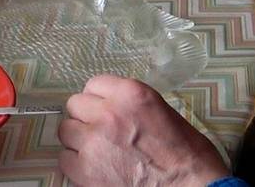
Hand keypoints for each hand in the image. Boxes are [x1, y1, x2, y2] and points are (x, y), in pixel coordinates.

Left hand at [57, 75, 229, 186]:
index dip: (99, 100)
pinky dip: (76, 165)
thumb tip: (111, 106)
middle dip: (86, 118)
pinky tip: (95, 169)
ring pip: (66, 131)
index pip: (94, 84)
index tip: (104, 110)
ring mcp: (93, 142)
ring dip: (78, 140)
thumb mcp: (163, 112)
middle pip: (75, 105)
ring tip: (98, 152)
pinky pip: (65, 159)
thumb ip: (131, 105)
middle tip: (101, 132)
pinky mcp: (85, 170)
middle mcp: (108, 113)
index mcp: (130, 94)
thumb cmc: (188, 155)